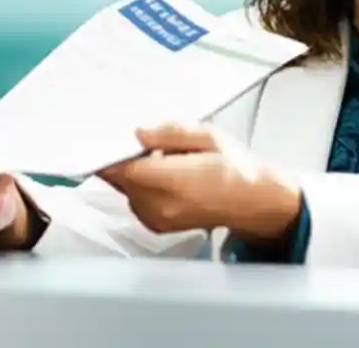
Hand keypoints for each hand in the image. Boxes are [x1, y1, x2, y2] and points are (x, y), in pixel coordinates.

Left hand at [96, 123, 300, 241]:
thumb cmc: (235, 166)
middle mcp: (160, 205)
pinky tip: (164, 175)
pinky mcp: (154, 225)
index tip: (105, 136)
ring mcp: (156, 219)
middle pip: (121, 178)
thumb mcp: (209, 136)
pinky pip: (134, 199)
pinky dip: (141, 185)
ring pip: (125, 188)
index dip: (109, 151)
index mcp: (174, 181)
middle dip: (126, 158)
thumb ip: (171, 133)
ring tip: (164, 159)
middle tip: (148, 143)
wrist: (252, 201)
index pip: (122, 168)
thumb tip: (139, 132)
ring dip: (134, 172)